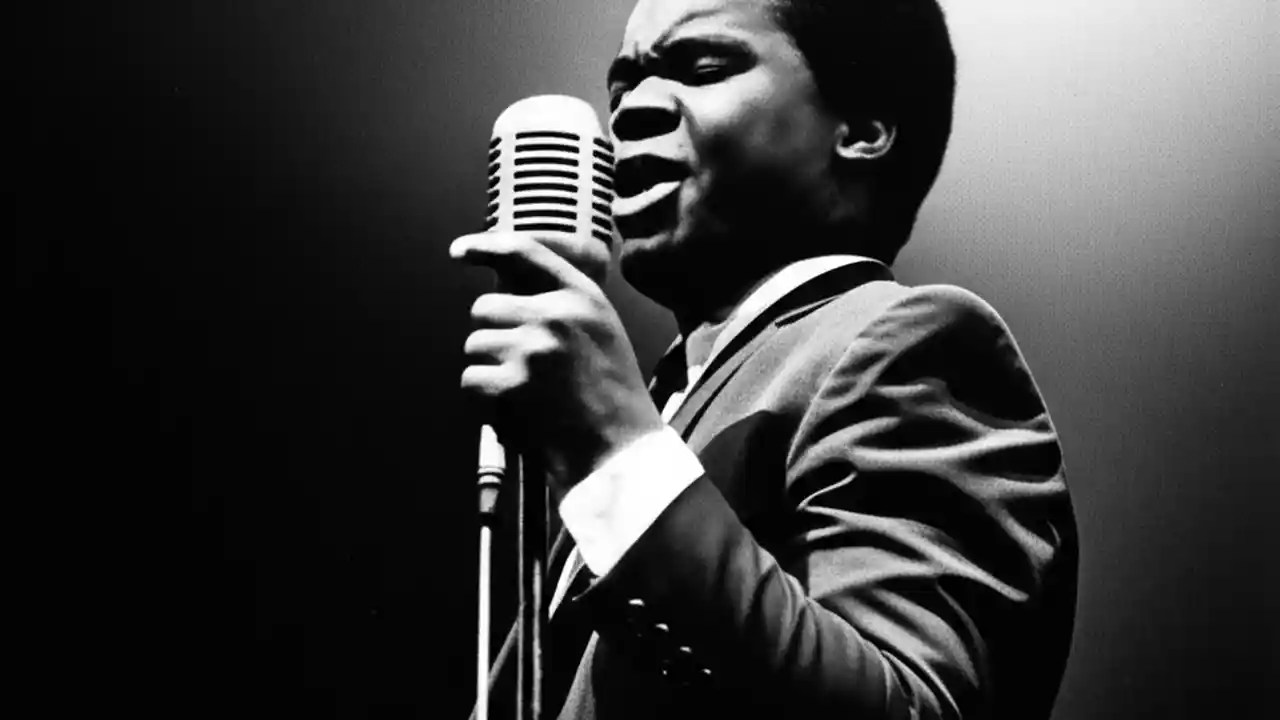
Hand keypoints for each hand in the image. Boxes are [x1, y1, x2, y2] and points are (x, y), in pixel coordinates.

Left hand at [450, 231, 664, 497]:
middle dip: (491, 334)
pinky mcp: (511, 384)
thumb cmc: (612, 396)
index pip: (524, 251)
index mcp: (583, 297)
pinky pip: (470, 379)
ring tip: (526, 393)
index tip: (460, 251)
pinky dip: (484, 399)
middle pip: (485, 307)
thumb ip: (561, 305)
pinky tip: (517, 410)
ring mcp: (531, 348)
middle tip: (520, 366)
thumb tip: (506, 290)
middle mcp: (556, 315)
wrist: (620, 452)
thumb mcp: (602, 332)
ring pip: (474, 345)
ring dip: (488, 369)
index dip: (484, 246)